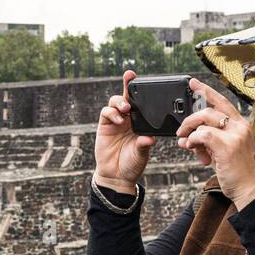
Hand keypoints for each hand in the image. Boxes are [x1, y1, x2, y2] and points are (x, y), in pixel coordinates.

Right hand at [93, 69, 155, 192]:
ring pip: (115, 102)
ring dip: (120, 101)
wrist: (117, 175)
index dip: (142, 90)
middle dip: (128, 85)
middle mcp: (129, 119)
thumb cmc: (133, 164)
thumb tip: (149, 138)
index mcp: (142, 122)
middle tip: (131, 79)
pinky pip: (106, 113)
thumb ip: (143, 145)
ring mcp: (116, 121)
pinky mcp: (104, 126)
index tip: (145, 79)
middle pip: (127, 96)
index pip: (143, 103)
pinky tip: (118, 120)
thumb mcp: (142, 154)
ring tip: (126, 109)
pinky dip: (111, 113)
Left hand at [175, 76, 254, 208]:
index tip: (193, 83)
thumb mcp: (222, 152)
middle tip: (180, 131)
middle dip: (190, 119)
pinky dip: (193, 141)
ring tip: (187, 144)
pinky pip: (202, 135)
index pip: (222, 102)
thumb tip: (186, 138)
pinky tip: (192, 149)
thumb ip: (207, 142)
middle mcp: (240, 127)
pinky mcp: (227, 146)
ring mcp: (235, 135)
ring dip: (189, 132)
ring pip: (204, 120)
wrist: (250, 190)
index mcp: (240, 125)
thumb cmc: (238, 173)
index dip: (206, 90)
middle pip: (208, 110)